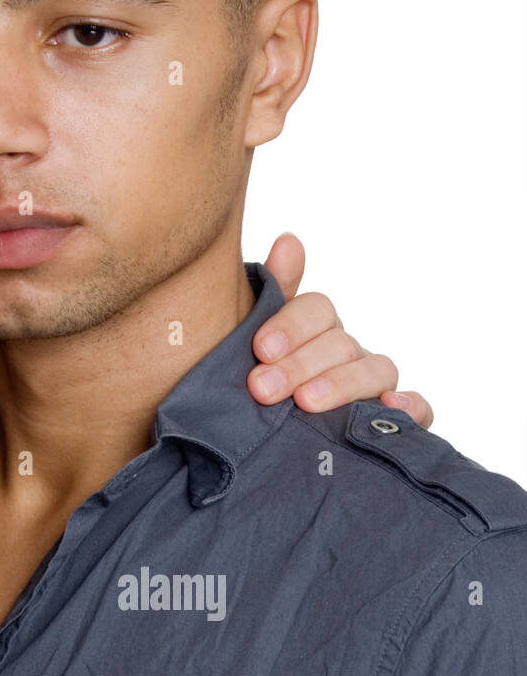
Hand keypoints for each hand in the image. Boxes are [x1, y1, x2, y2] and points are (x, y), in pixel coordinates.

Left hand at [248, 233, 433, 428]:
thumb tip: (289, 240)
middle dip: (299, 365)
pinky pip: (418, 409)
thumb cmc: (262, 378)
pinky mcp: (396, 419)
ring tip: (306, 402)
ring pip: (376, 370)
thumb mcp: (257, 338)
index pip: (317, 309)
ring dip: (342, 384)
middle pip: (339, 344)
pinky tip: (389, 407)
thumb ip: (273, 289)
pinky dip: (410, 406)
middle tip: (262, 387)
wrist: (262, 435)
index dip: (290, 326)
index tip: (259, 349)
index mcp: (317, 327)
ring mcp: (374, 384)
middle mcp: (348, 351)